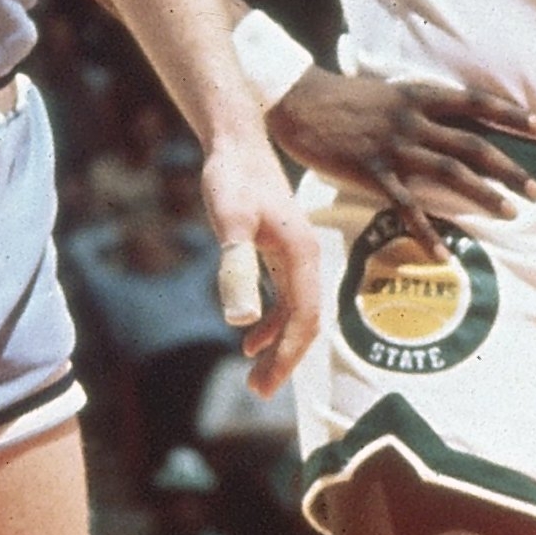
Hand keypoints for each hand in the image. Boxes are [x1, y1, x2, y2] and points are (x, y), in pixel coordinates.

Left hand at [201, 129, 321, 395]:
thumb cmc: (232, 177)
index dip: (287, 357)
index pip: (303, 319)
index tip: (265, 387)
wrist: (235, 142)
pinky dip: (271, 321)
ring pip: (294, 312)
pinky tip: (249, 336)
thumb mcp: (229, 221)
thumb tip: (238, 321)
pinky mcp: (279, 250)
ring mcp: (294, 255)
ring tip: (254, 376)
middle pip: (303, 322)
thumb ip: (236, 267)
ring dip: (277, 344)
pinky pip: (284, 297)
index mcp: (302, 255)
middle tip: (258, 392)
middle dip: (284, 360)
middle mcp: (306, 258)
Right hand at [268, 72, 535, 256]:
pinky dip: (428, 232)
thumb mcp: (385, 92)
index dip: (511, 116)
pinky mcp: (371, 171)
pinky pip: (407, 206)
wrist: (297, 101)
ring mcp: (393, 146)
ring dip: (484, 195)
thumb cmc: (341, 98)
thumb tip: (446, 126)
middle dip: (510, 168)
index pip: (475, 102)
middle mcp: (411, 120)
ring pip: (450, 172)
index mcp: (417, 96)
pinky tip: (445, 254)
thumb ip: (416, 108)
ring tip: (511, 213)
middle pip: (473, 145)